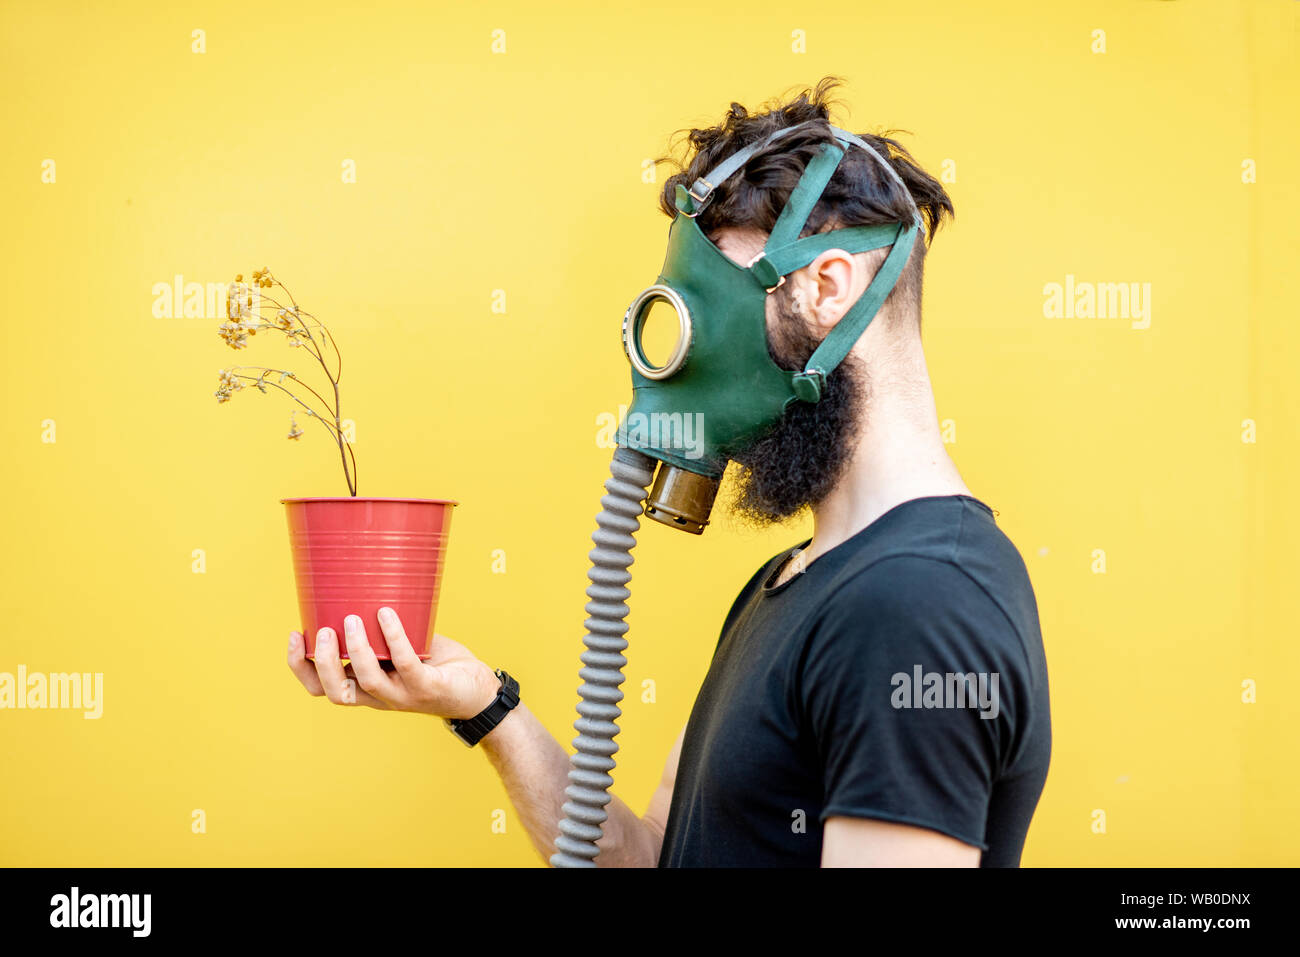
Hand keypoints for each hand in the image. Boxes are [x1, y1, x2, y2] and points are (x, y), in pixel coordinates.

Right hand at [287, 606, 501, 718]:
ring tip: (353, 618)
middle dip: (322, 661)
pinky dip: (394, 638)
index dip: (300, 667)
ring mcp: (403, 695)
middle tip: (324, 630)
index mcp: (365, 687)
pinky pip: (406, 664)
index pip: (321, 687)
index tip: (294, 634)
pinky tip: (388, 614)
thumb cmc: (437, 664)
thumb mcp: (402, 645)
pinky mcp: (428, 688)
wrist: (477, 691)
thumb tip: (365, 580)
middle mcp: (379, 696)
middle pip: (336, 691)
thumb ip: (381, 627)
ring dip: (356, 649)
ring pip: (368, 680)